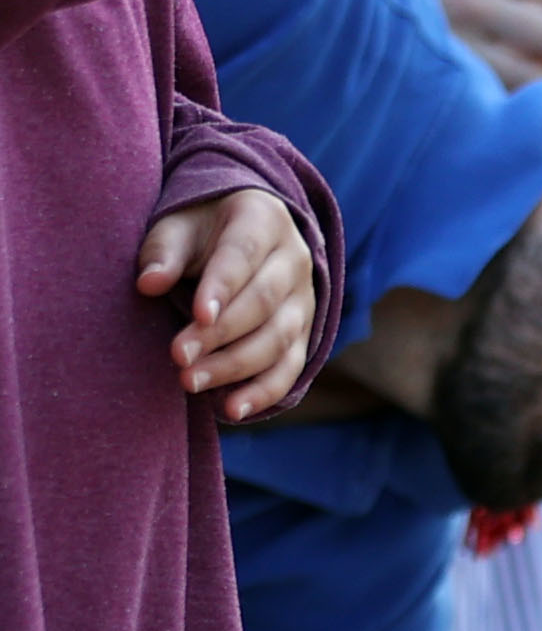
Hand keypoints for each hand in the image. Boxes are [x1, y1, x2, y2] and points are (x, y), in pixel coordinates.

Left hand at [137, 189, 317, 419]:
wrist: (243, 231)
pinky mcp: (303, 334)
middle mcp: (294, 262)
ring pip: (279, 340)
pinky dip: (263, 392)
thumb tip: (148, 284)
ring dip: (235, 367)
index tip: (197, 314)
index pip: (243, 256)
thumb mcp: (177, 225)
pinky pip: (290, 368)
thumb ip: (163, 252)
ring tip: (190, 382)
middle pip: (264, 303)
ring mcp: (304, 301)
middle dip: (221, 335)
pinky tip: (232, 409)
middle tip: (178, 357)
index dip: (223, 286)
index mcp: (263, 221)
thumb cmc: (201, 227)